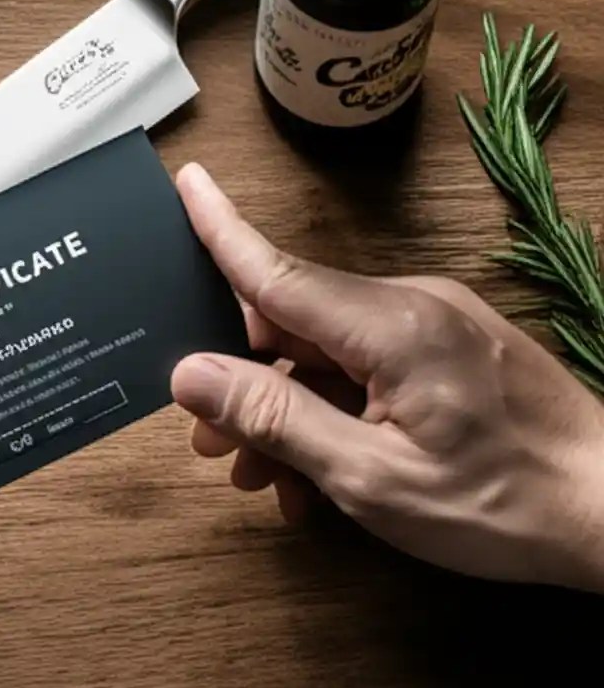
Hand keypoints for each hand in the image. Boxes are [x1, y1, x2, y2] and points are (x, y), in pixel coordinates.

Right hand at [168, 163, 603, 594]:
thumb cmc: (504, 505)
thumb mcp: (370, 476)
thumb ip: (275, 417)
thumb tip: (192, 373)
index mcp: (390, 326)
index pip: (277, 271)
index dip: (220, 231)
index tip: (185, 182)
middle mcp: (412, 306)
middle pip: (293, 320)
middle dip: (242, 376)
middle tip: (208, 443)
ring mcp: (435, 325)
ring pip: (327, 351)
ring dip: (287, 407)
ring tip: (264, 478)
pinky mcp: (451, 349)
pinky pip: (367, 365)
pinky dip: (333, 410)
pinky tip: (319, 473)